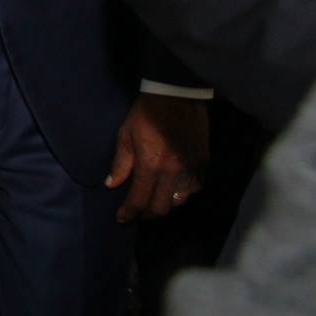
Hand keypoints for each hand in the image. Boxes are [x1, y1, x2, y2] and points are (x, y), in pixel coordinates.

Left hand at [106, 94, 208, 221]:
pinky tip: (173, 190)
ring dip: (165, 205)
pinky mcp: (203, 163)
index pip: (139, 199)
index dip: (130, 212)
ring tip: (154, 201)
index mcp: (150, 164)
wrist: (176, 97)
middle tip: (137, 213)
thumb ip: (120, 163)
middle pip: (161, 207)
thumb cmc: (145, 114)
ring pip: (179, 201)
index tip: (122, 218)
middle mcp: (173, 172)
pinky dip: (182, 194)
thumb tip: (112, 185)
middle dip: (147, 214)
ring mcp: (191, 169)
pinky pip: (194, 188)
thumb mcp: (125, 136)